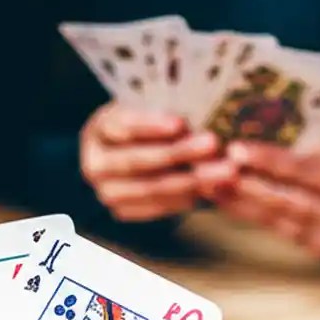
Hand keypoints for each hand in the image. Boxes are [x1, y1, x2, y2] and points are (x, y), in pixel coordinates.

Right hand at [80, 103, 220, 221]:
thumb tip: (201, 117)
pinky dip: (187, 198)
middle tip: (213, 144)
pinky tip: (213, 188)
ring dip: (191, 180)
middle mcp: (95, 165)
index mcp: (99, 129)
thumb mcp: (147, 106)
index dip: (151, 125)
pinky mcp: (124, 212)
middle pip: (138, 160)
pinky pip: (159, 207)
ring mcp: (107, 193)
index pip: (123, 126)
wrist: (126, 151)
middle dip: (178, 153)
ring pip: (152, 188)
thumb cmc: (144, 121)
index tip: (180, 123)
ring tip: (225, 170)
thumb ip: (167, 113)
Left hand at [195, 140, 319, 257]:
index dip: (270, 159)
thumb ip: (305, 147)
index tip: (235, 149)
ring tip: (205, 182)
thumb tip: (250, 132)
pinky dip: (246, 213)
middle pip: (288, 198)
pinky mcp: (319, 251)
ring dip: (236, 199)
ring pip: (276, 217)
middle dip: (243, 183)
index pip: (309, 168)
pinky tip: (222, 199)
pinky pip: (275, 230)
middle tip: (208, 168)